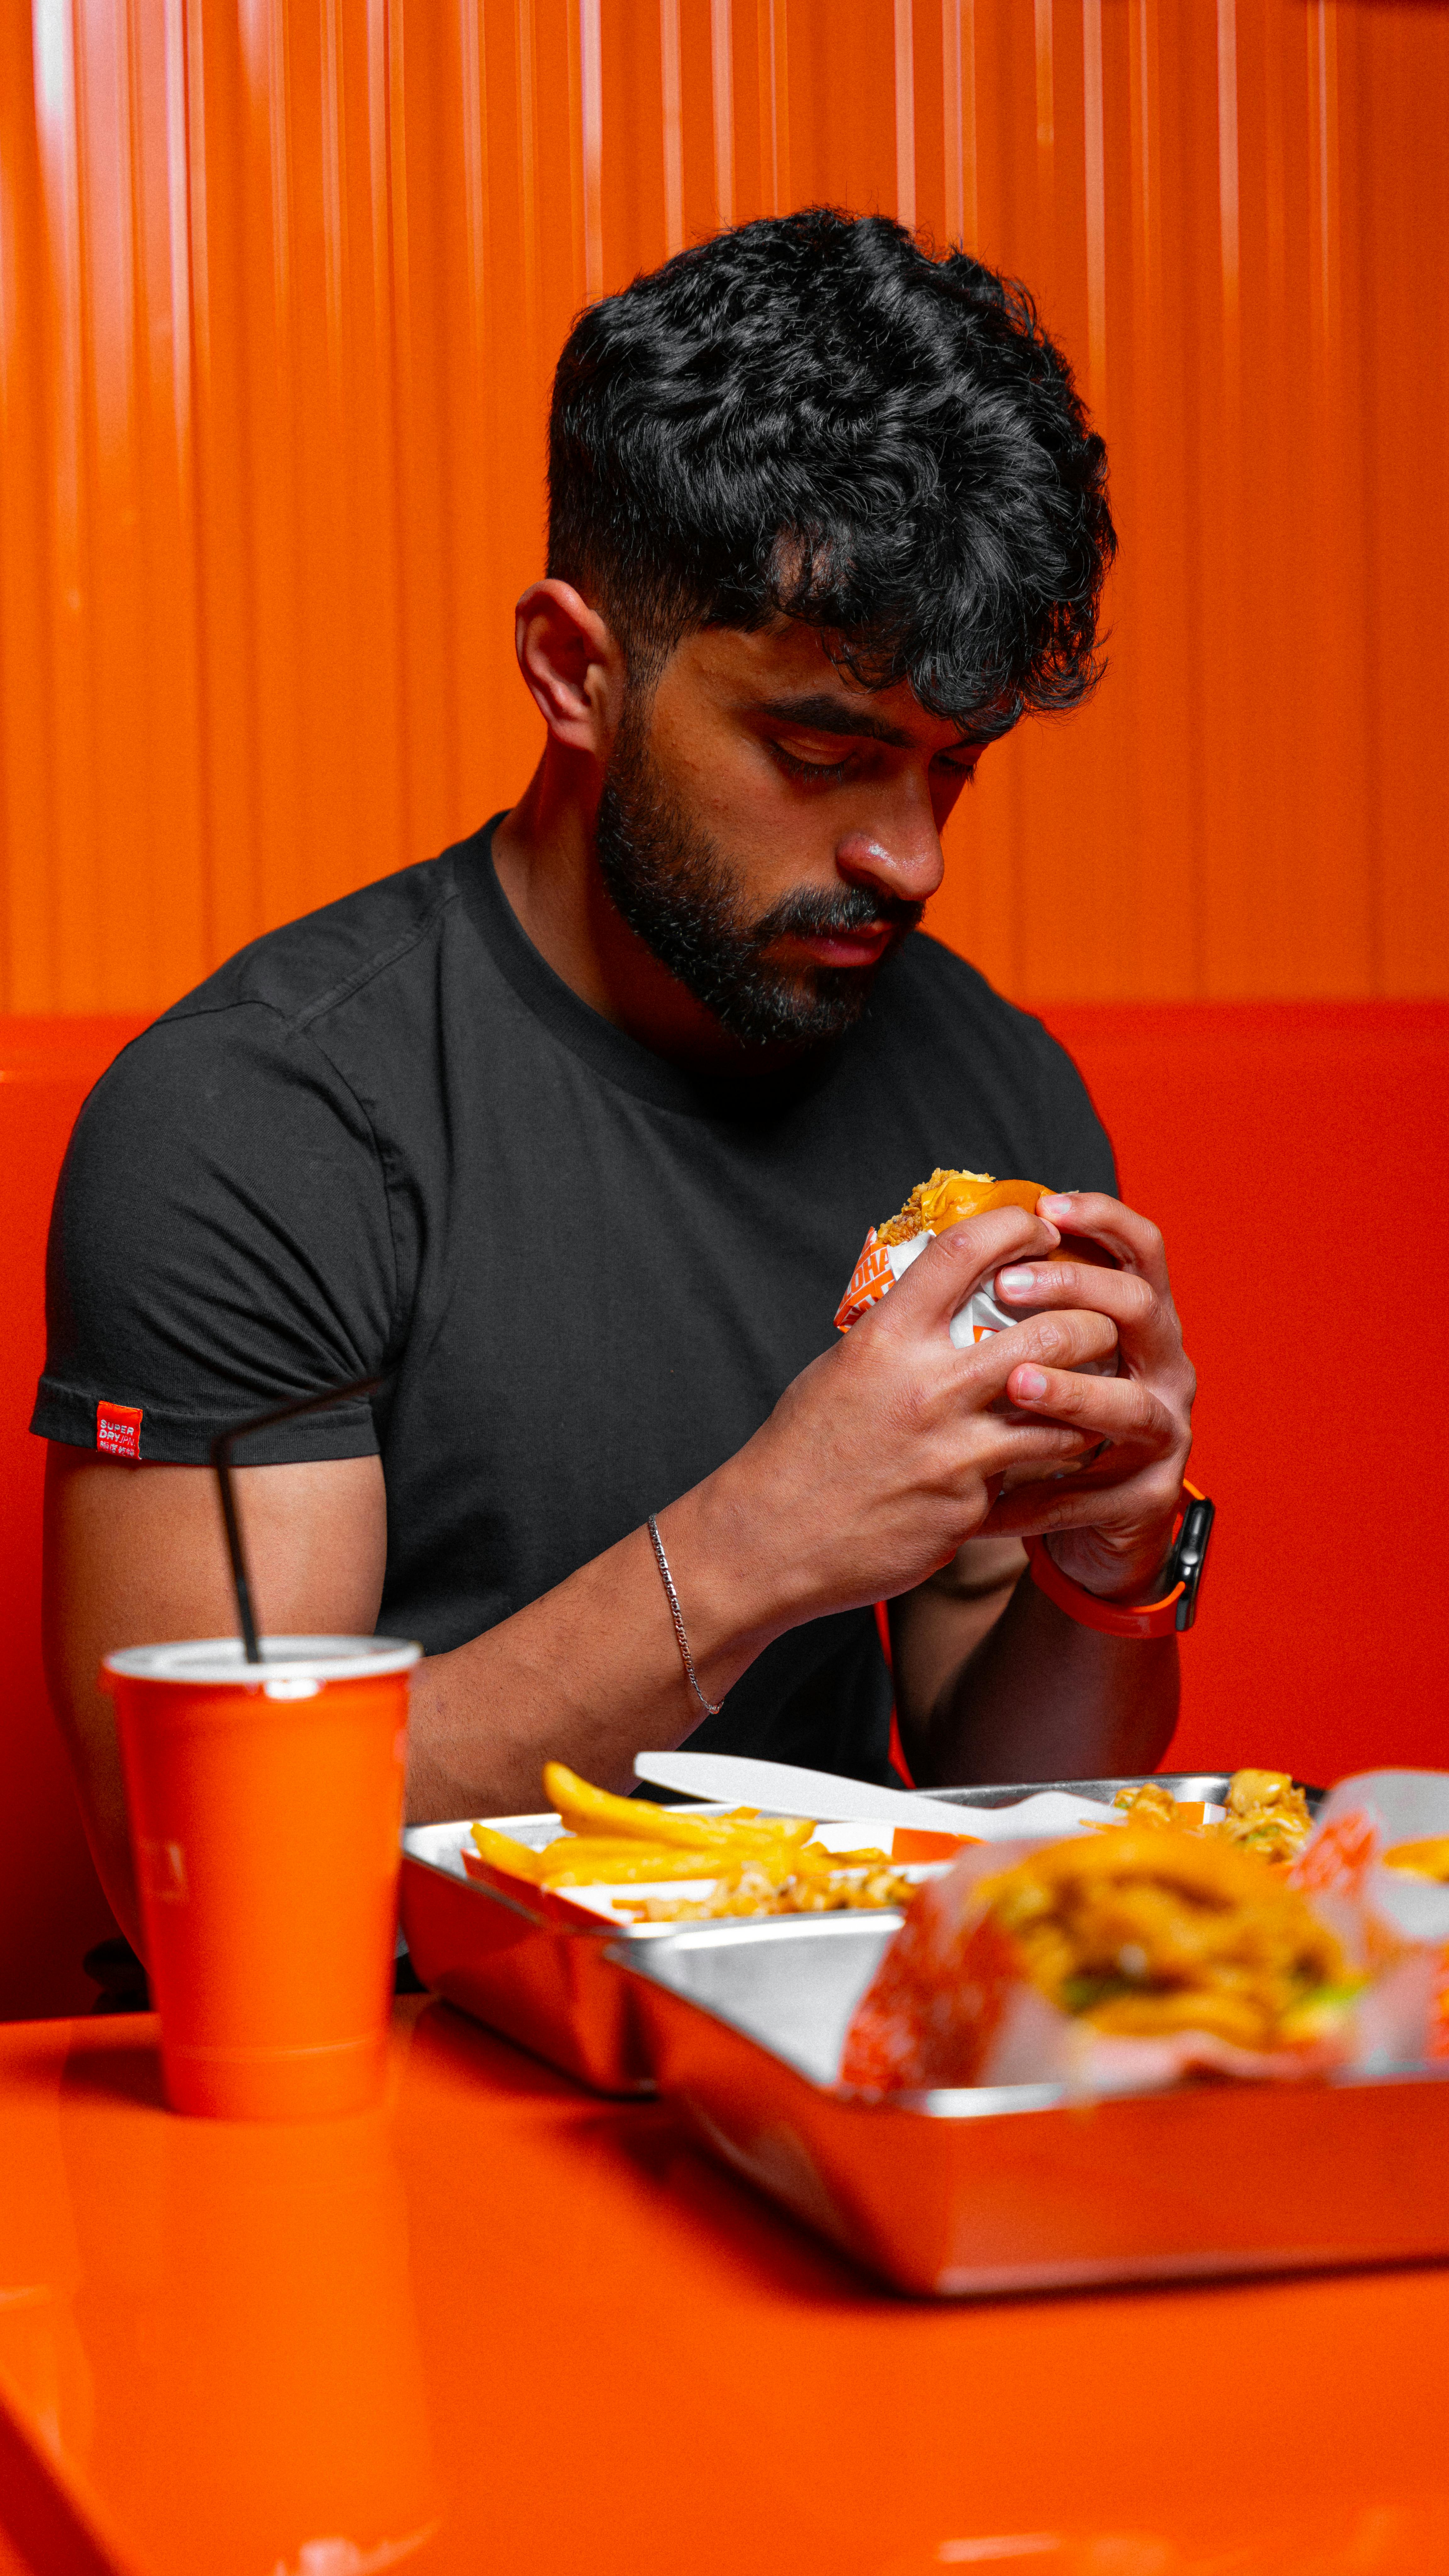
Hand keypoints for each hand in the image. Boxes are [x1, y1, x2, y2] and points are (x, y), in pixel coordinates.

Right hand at [710, 1204, 1118, 1625]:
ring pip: (1061, 1412)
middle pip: (1048, 1333)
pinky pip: (1030, 1477)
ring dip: (1090, 1398)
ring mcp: (953, 1454)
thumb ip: (898, 1333)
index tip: (1039, 1229)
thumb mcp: (841, 1368)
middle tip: (1102, 1322)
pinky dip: (1049, 1463)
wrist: (769, 1539)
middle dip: (1093, 1322)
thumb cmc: (802, 1450)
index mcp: (886, 1340)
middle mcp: (926, 1389)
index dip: (1015, 1226)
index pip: (965, 1251)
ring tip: (1097, 1390)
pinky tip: (1057, 1455)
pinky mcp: (968, 1509)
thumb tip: (946, 1297)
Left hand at [982, 1192, 1195, 1601]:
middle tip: (1006, 1286)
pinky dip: (1039, 1495)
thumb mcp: (1046, 1360)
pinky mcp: (1149, 1499)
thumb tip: (949, 1253)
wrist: (1086, 1529)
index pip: (1140, 1251)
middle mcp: (1164, 1370)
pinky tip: (989, 1497)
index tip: (1046, 1205)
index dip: (1103, 1219)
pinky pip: (1093, 1493)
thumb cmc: (1050, 1427)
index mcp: (1141, 1326)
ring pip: (1131, 1406)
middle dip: (1076, 1290)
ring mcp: (1166, 1433)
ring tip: (1015, 1385)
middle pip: (1139, 1309)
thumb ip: (1021, 1316)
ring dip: (1072, 1392)